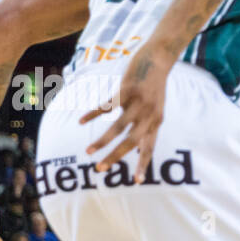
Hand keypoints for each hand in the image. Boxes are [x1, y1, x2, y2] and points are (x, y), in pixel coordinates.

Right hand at [79, 47, 170, 181]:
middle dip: (115, 157)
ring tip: (87, 152)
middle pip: (132, 142)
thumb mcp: (156, 107)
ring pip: (118, 127)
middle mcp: (149, 115)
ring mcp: (138, 102)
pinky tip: (81, 121)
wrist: (159, 58)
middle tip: (100, 170)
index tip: (137, 181)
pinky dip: (93, 114)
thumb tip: (136, 143)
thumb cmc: (154, 85)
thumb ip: (147, 124)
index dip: (143, 164)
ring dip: (101, 141)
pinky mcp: (127, 89)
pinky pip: (107, 106)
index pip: (149, 147)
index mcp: (156, 122)